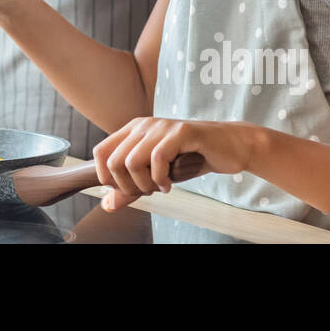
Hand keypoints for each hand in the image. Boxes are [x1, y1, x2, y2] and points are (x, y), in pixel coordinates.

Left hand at [93, 117, 263, 211]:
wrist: (229, 147)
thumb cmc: (191, 159)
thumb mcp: (156, 175)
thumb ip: (131, 188)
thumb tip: (107, 205)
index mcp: (133, 130)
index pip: (100, 152)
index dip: (107, 178)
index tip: (128, 189)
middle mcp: (143, 125)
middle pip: (114, 162)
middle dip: (128, 187)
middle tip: (148, 191)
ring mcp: (161, 126)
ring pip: (132, 161)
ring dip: (144, 184)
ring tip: (159, 187)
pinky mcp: (181, 132)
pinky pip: (157, 158)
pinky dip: (160, 179)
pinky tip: (169, 184)